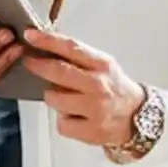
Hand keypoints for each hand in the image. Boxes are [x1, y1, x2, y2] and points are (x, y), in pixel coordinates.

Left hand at [22, 28, 144, 146]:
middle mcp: (99, 86)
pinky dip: (64, 119)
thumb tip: (45, 48)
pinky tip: (75, 116)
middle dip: (38, 65)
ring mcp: (95, 109)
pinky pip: (61, 123)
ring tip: (65, 97)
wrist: (138, 116)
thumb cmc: (115, 88)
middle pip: (59, 72)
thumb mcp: (103, 65)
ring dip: (53, 97)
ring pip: (55, 99)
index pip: (71, 47)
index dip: (47, 41)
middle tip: (29, 62)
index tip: (30, 35)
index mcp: (102, 65)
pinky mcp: (91, 130)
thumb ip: (78, 57)